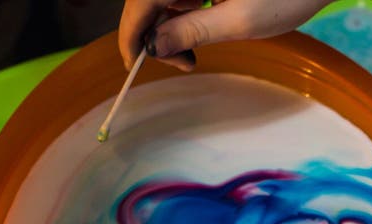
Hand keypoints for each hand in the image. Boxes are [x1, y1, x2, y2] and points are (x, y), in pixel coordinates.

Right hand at [118, 0, 330, 71]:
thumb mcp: (240, 20)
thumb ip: (192, 32)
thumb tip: (154, 48)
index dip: (131, 32)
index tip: (134, 64)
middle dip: (153, 31)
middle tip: (181, 62)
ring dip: (169, 24)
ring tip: (193, 51)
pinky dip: (184, 10)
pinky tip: (201, 26)